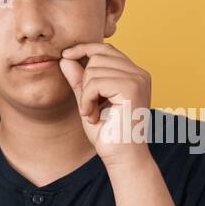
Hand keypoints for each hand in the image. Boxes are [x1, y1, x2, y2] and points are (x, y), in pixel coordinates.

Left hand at [59, 42, 152, 166]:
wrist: (121, 156)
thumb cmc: (107, 133)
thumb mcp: (87, 101)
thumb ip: (79, 79)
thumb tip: (66, 57)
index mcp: (133, 74)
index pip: (106, 49)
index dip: (83, 48)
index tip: (65, 55)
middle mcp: (139, 73)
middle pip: (98, 55)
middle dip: (85, 80)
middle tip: (88, 106)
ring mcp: (137, 78)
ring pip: (94, 68)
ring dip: (86, 94)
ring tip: (93, 113)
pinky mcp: (132, 87)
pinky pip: (95, 82)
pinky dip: (87, 100)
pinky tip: (93, 116)